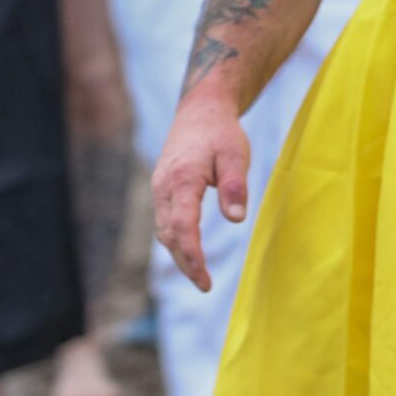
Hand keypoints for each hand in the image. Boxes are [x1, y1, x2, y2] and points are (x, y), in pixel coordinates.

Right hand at [151, 96, 251, 292]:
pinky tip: (190, 252)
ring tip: (200, 275)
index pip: (182, 226)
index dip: (192, 255)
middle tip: (205, 285)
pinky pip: (164, 221)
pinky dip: (175, 240)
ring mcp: (159, 188)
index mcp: (182, 178)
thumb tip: (236, 219)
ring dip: (179, 254)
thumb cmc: (221, 133)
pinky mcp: (162, 190)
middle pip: (169, 234)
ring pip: (163, 230)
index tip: (204, 279)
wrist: (200, 111)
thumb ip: (234, 186)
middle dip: (185, 262)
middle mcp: (164, 186)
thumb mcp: (236, 155)